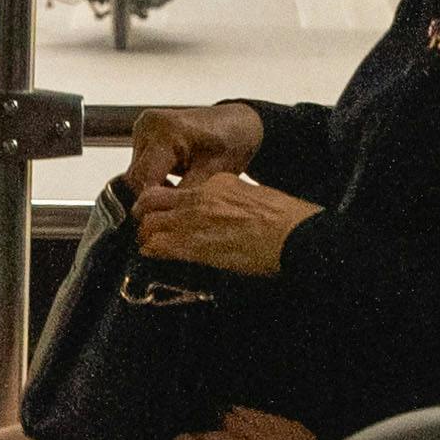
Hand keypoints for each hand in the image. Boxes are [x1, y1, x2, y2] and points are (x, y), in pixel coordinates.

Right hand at [125, 97, 262, 210]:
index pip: (144, 177)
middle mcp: (149, 126)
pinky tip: (173, 179)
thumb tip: (165, 216)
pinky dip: (153, 176)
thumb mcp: (213, 173)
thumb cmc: (230, 144)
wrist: (235, 123)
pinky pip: (140, 164)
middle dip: (153, 195)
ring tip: (179, 190)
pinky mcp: (143, 133)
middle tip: (176, 206)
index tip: (165, 218)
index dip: (151, 202)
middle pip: (136, 175)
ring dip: (152, 186)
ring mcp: (143, 127)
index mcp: (167, 132)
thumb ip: (185, 194)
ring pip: (135, 172)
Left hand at [131, 170, 308, 279]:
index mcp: (217, 182)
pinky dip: (151, 251)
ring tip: (149, 246)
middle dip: (146, 214)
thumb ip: (232, 199)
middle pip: (153, 200)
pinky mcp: (192, 245)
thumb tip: (225, 212)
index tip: (167, 213)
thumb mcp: (254, 196)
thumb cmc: (285, 220)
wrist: (293, 235)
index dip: (167, 203)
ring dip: (146, 235)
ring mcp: (193, 219)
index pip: (178, 189)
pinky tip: (153, 257)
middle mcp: (199, 196)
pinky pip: (157, 246)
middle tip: (147, 228)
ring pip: (149, 223)